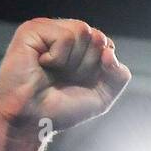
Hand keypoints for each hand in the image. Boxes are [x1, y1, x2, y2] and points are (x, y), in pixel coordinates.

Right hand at [0, 18, 131, 137]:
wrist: (33, 119)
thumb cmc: (61, 109)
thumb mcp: (101, 96)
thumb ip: (118, 76)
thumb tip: (109, 51)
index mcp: (78, 48)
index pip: (106, 43)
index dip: (101, 66)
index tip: (81, 82)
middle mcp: (63, 36)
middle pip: (96, 36)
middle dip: (87, 64)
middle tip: (65, 78)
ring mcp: (47, 31)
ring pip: (82, 30)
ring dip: (73, 60)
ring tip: (53, 71)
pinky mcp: (32, 30)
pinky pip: (65, 36)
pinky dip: (58, 57)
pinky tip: (42, 64)